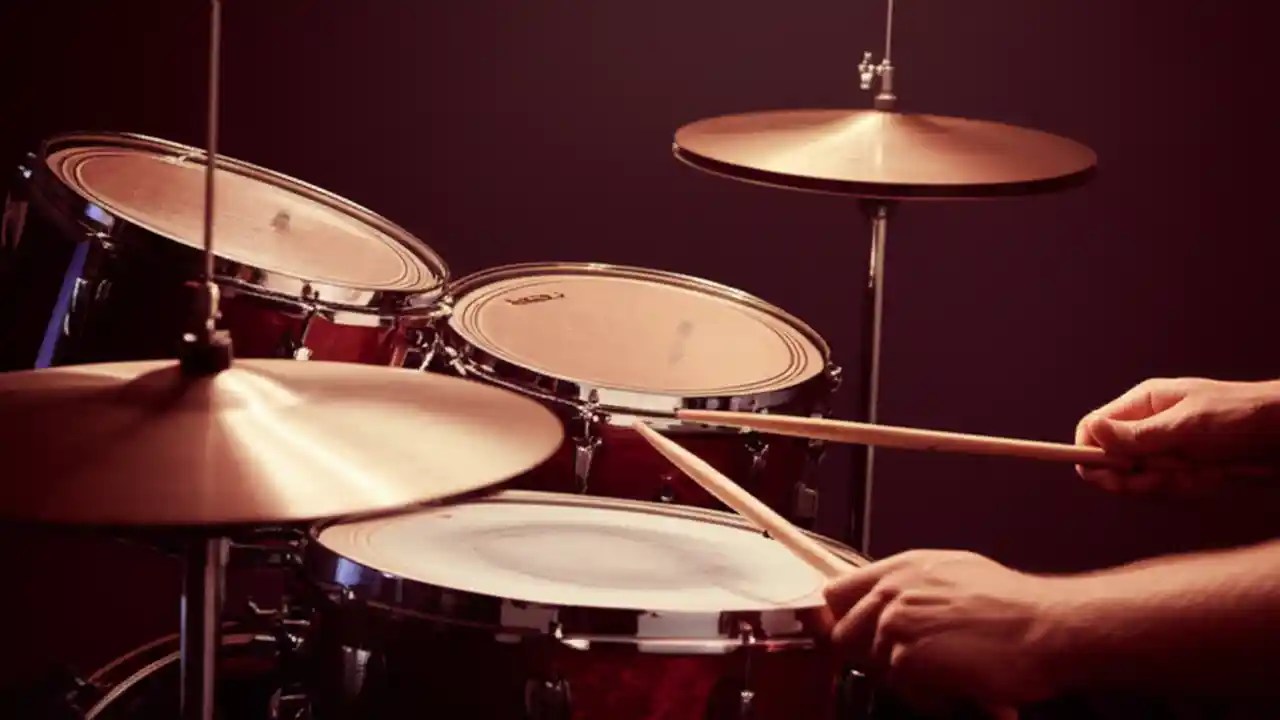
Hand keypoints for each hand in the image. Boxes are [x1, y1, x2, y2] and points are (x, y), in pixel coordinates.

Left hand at [824, 550, 1061, 716]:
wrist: (1048, 627)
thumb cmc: (1016, 607)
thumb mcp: (955, 575)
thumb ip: (913, 588)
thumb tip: (889, 606)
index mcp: (903, 568)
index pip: (837, 592)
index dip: (839, 619)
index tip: (848, 638)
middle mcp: (893, 590)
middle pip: (843, 635)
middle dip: (869, 657)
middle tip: (910, 668)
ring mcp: (896, 622)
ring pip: (873, 667)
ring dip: (905, 680)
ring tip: (947, 676)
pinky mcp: (906, 655)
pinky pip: (900, 688)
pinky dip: (927, 697)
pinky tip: (958, 686)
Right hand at [1074, 377, 1279, 494]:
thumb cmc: (1244, 418)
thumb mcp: (1188, 426)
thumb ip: (1137, 435)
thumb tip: (1090, 431)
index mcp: (1144, 404)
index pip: (1093, 428)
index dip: (1091, 453)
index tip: (1107, 472)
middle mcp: (1149, 427)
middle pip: (1112, 462)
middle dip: (1135, 477)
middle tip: (1163, 478)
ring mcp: (1168, 451)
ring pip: (1141, 481)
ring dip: (1170, 484)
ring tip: (1203, 473)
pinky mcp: (1187, 472)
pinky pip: (1170, 490)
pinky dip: (1191, 489)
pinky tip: (1214, 478)